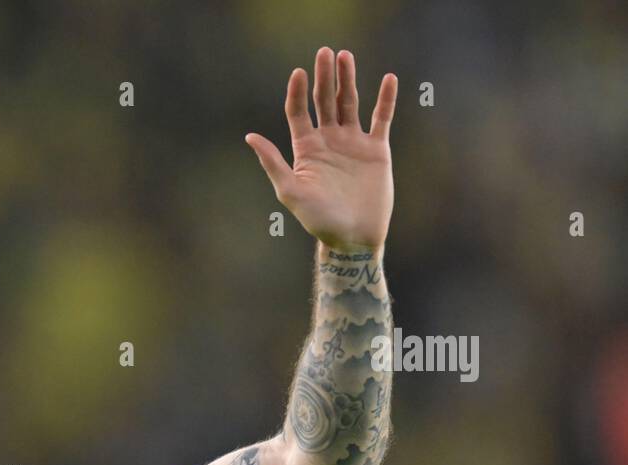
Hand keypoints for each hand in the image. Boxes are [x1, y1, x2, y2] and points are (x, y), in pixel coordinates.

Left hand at [245, 47, 396, 251]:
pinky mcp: (376, 150)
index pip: (298, 112)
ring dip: (348, 80)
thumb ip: (273, 163)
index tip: (298, 73)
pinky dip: (385, 100)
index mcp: (305, 149)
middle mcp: (328, 141)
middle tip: (324, 52)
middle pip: (324, 101)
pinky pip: (382, 119)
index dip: (297, 92)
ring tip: (345, 56)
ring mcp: (352, 143)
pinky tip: (388, 79)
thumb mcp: (291, 191)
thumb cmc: (318, 220)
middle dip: (323, 77)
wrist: (352, 237)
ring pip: (350, 103)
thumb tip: (250, 137)